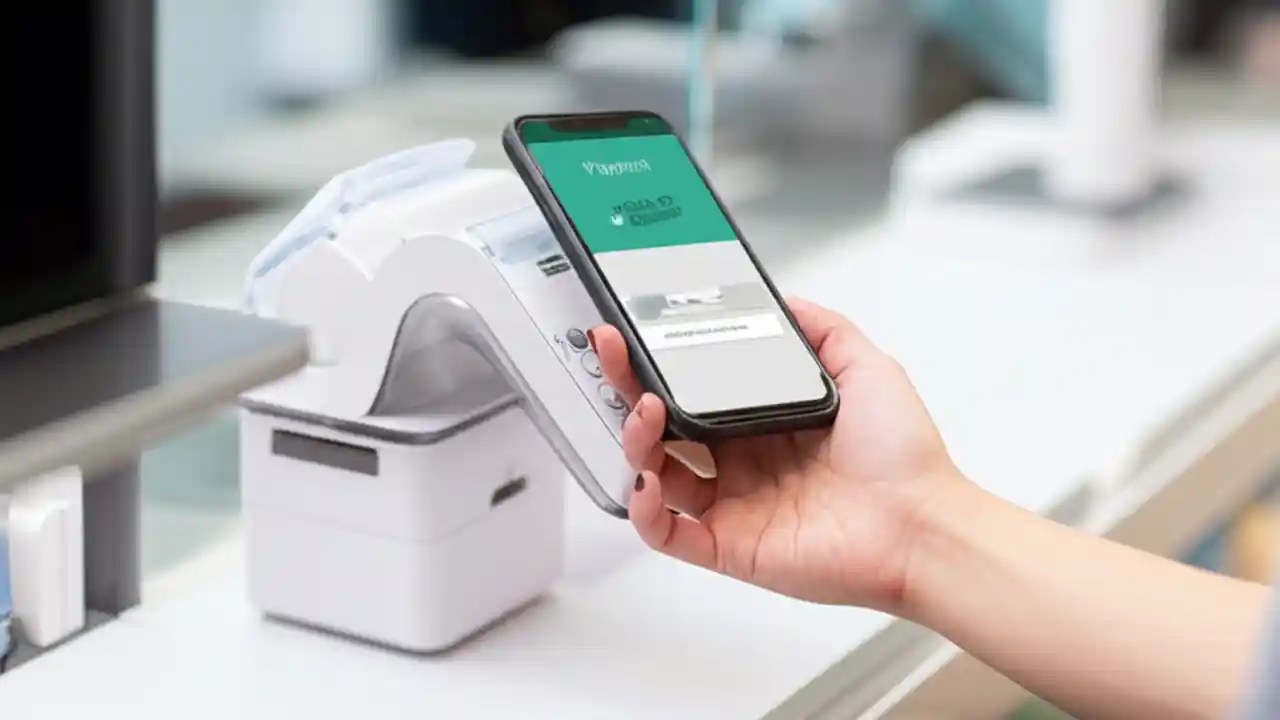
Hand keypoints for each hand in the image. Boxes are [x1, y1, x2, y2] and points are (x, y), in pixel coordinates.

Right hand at [593, 298, 964, 609]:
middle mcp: (743, 461)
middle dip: (629, 388)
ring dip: (634, 440)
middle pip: (664, 426)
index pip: (695, 388)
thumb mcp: (867, 368)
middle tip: (613, 355)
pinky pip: (665, 532)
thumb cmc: (904, 457)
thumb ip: (823, 330)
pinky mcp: (728, 546)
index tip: (638, 333)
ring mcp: (733, 505)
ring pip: (655, 472)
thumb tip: (783, 301)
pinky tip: (648, 480)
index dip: (660, 362)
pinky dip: (643, 510)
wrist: (920, 524)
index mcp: (765, 421)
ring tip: (645, 411)